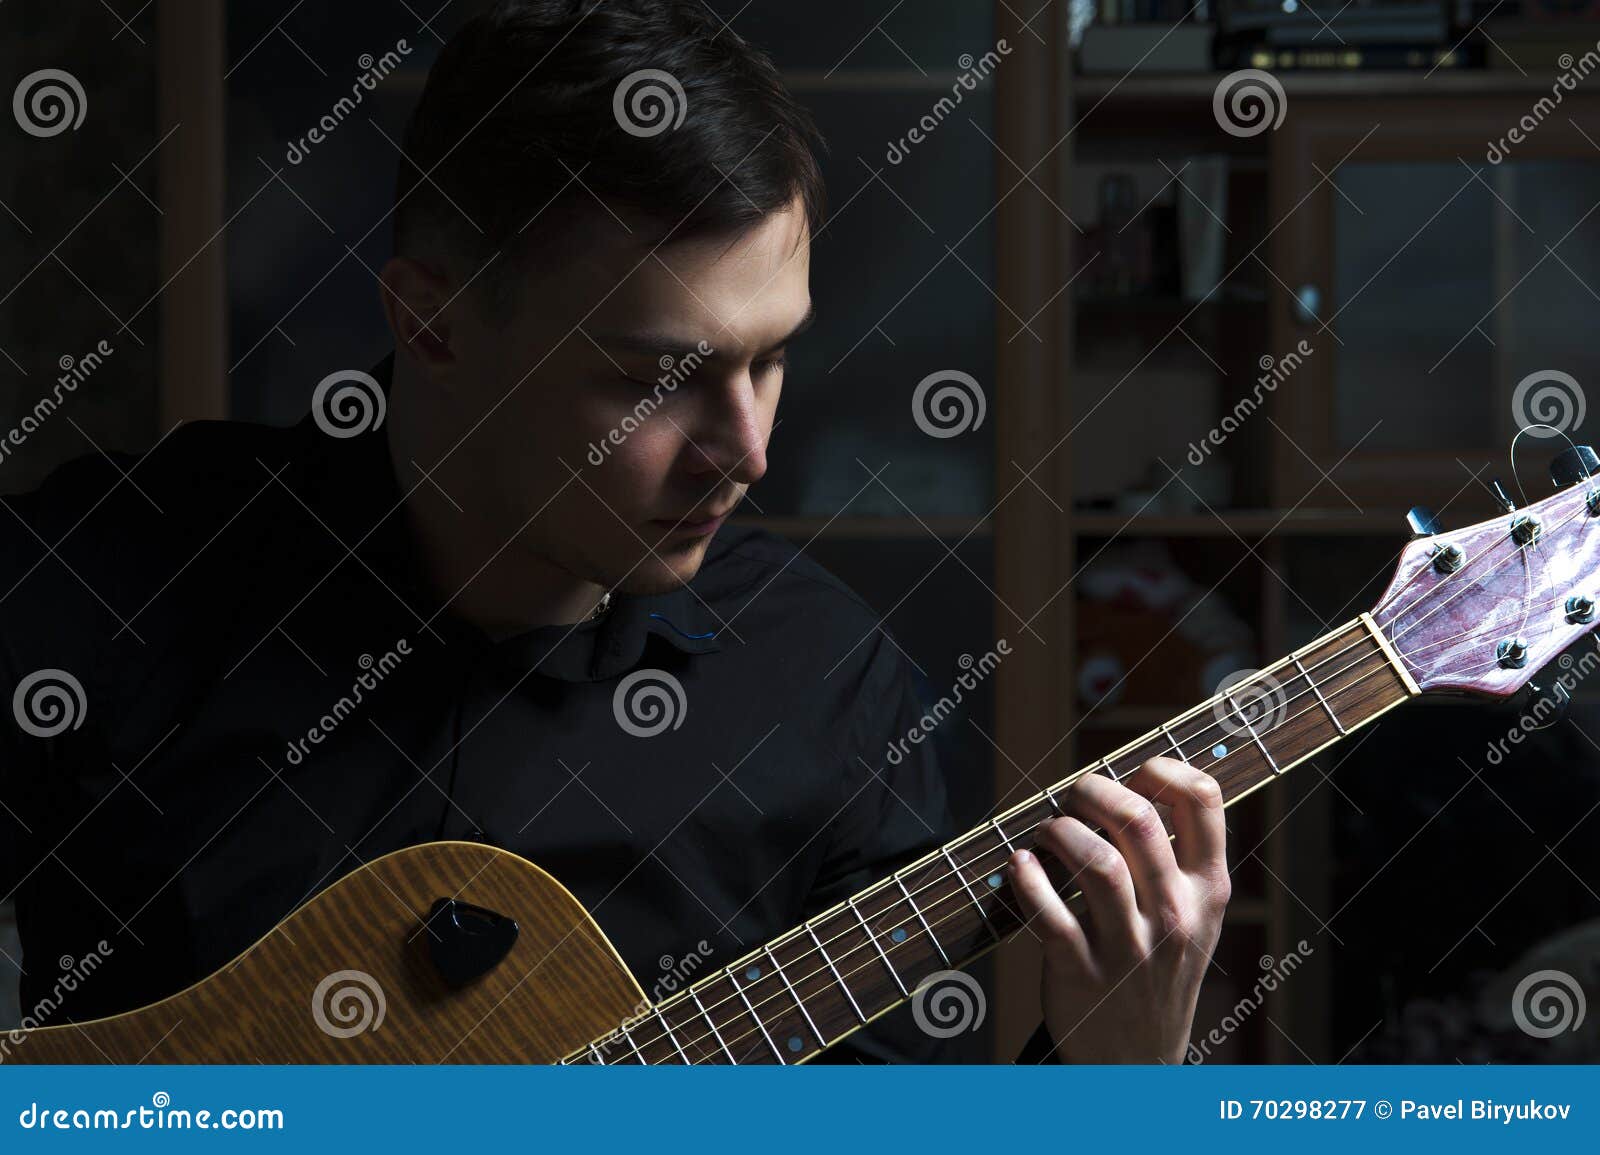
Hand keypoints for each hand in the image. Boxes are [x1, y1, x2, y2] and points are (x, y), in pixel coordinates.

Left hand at [1008, 756, 1229, 1062]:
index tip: (1132, 772)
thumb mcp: (1193, 915)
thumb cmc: (1158, 966)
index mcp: (1207, 889)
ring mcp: (1130, 947)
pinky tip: (1019, 866)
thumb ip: (1175, 855)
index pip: (1203, 800)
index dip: (1162, 767)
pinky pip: (1049, 913)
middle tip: (1071, 801)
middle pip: (1136, 819)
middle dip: (1091, 791)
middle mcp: (1175, 914)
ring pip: (1094, 861)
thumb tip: (1130, 779)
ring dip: (1057, 832)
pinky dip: (1025, 879)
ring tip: (1045, 835)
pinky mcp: (1081, 971)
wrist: (1137, 1059)